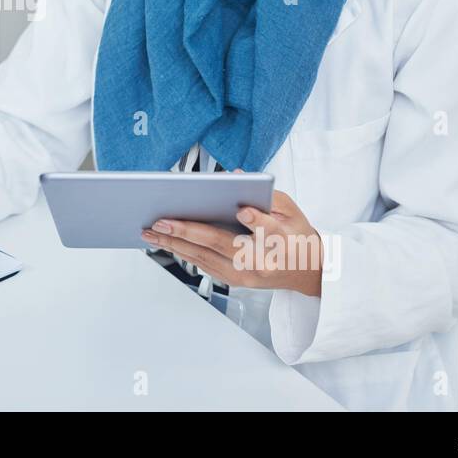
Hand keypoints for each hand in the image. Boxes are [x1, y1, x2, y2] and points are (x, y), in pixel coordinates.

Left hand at [141, 190, 323, 296]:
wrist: (307, 272)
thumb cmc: (297, 236)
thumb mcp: (292, 210)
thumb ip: (268, 195)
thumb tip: (238, 176)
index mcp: (280, 242)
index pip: (268, 231)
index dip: (256, 221)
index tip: (243, 210)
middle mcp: (259, 262)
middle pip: (220, 245)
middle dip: (187, 233)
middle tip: (161, 222)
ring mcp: (244, 275)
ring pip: (204, 258)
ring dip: (174, 245)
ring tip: (150, 233)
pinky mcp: (233, 280)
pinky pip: (203, 264)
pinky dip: (182, 252)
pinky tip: (165, 242)